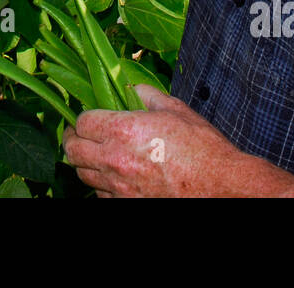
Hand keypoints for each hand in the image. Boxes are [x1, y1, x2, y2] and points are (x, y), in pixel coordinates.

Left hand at [62, 84, 293, 196]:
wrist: (221, 187)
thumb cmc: (203, 148)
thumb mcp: (177, 111)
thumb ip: (149, 97)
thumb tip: (135, 89)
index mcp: (123, 130)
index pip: (82, 122)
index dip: (83, 118)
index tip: (88, 118)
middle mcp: (114, 160)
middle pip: (72, 151)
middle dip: (73, 140)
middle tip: (79, 135)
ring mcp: (119, 186)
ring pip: (83, 176)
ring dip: (85, 163)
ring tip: (94, 155)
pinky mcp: (127, 204)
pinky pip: (101, 195)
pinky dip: (102, 185)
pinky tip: (114, 177)